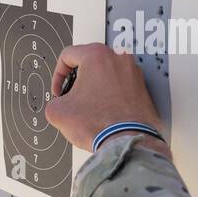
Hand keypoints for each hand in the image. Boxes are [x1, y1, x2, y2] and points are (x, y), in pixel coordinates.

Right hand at [45, 44, 163, 150]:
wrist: (125, 141)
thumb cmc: (100, 123)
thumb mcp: (57, 112)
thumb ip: (54, 101)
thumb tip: (60, 104)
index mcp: (96, 55)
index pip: (67, 55)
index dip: (57, 76)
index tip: (59, 90)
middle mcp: (118, 58)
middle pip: (89, 61)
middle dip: (78, 79)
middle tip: (72, 95)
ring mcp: (133, 72)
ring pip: (106, 73)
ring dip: (95, 86)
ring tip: (89, 105)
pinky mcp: (143, 87)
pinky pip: (120, 85)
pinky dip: (110, 95)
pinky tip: (104, 111)